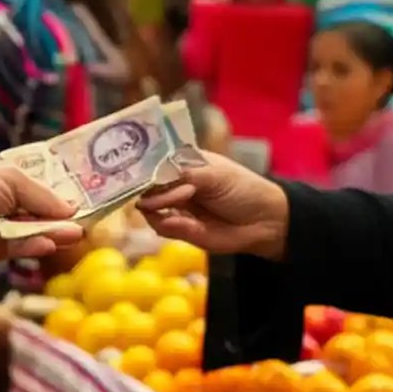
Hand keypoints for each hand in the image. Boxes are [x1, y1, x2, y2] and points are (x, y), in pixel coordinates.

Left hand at [0, 156, 82, 267]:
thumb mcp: (10, 180)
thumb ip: (42, 196)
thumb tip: (71, 209)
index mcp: (1, 176)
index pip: (36, 183)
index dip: (59, 189)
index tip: (85, 193)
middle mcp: (0, 201)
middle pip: (39, 209)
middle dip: (61, 212)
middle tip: (89, 216)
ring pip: (34, 230)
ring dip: (55, 231)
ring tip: (78, 232)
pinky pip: (21, 249)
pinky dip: (37, 246)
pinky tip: (55, 242)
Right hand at [136, 151, 289, 258]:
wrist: (265, 222)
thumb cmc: (243, 189)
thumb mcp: (213, 174)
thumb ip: (181, 175)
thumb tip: (151, 183)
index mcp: (180, 163)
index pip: (152, 161)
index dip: (140, 165)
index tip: (128, 167)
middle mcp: (172, 184)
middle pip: (145, 185)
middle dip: (147, 187)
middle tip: (155, 190)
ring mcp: (173, 207)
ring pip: (148, 207)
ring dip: (159, 205)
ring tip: (181, 200)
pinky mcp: (178, 230)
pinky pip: (160, 227)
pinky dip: (167, 224)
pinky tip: (182, 221)